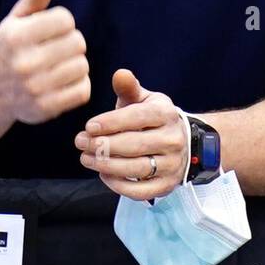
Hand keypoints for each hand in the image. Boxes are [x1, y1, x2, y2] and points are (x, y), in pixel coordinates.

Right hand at [0, 0, 90, 124]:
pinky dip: (79, 85)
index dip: (63, 23)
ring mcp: (34, 88)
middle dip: (72, 43)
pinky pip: (83, 90)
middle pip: (77, 42)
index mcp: (15, 36)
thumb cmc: (11, 48)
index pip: (65, 19)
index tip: (51, 30)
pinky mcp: (45, 109)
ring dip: (76, 64)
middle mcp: (23, 63)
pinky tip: (64, 82)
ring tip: (60, 65)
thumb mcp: (17, 18)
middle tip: (58, 48)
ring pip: (82, 66)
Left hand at [75, 68, 188, 200]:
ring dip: (106, 165)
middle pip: (134, 145)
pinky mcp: (166, 185)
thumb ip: (129, 88)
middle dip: (102, 145)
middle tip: (80, 142)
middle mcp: (172, 140)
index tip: (88, 126)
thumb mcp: (144, 100)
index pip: (137, 118)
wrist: (183, 143)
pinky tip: (103, 174)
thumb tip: (119, 74)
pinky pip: (140, 191)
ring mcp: (172, 165)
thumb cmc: (153, 119)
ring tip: (86, 158)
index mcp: (165, 114)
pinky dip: (118, 185)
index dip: (111, 122)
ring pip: (136, 169)